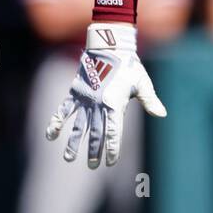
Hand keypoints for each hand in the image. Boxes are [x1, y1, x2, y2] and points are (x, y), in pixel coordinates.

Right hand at [47, 23, 165, 168]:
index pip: (113, 132)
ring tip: (69, 158)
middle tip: (93, 165)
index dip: (112, 148)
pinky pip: (63, 110)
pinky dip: (56, 122)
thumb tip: (162, 114)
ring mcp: (85, 100)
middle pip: (95, 133)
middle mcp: (98, 105)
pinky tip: (50, 135)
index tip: (110, 161)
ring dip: (73, 143)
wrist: (109, 47)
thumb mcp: (143, 83)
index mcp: (115, 104)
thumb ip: (150, 100)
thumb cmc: (130, 66)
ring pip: (78, 126)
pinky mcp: (75, 93)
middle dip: (94, 150)